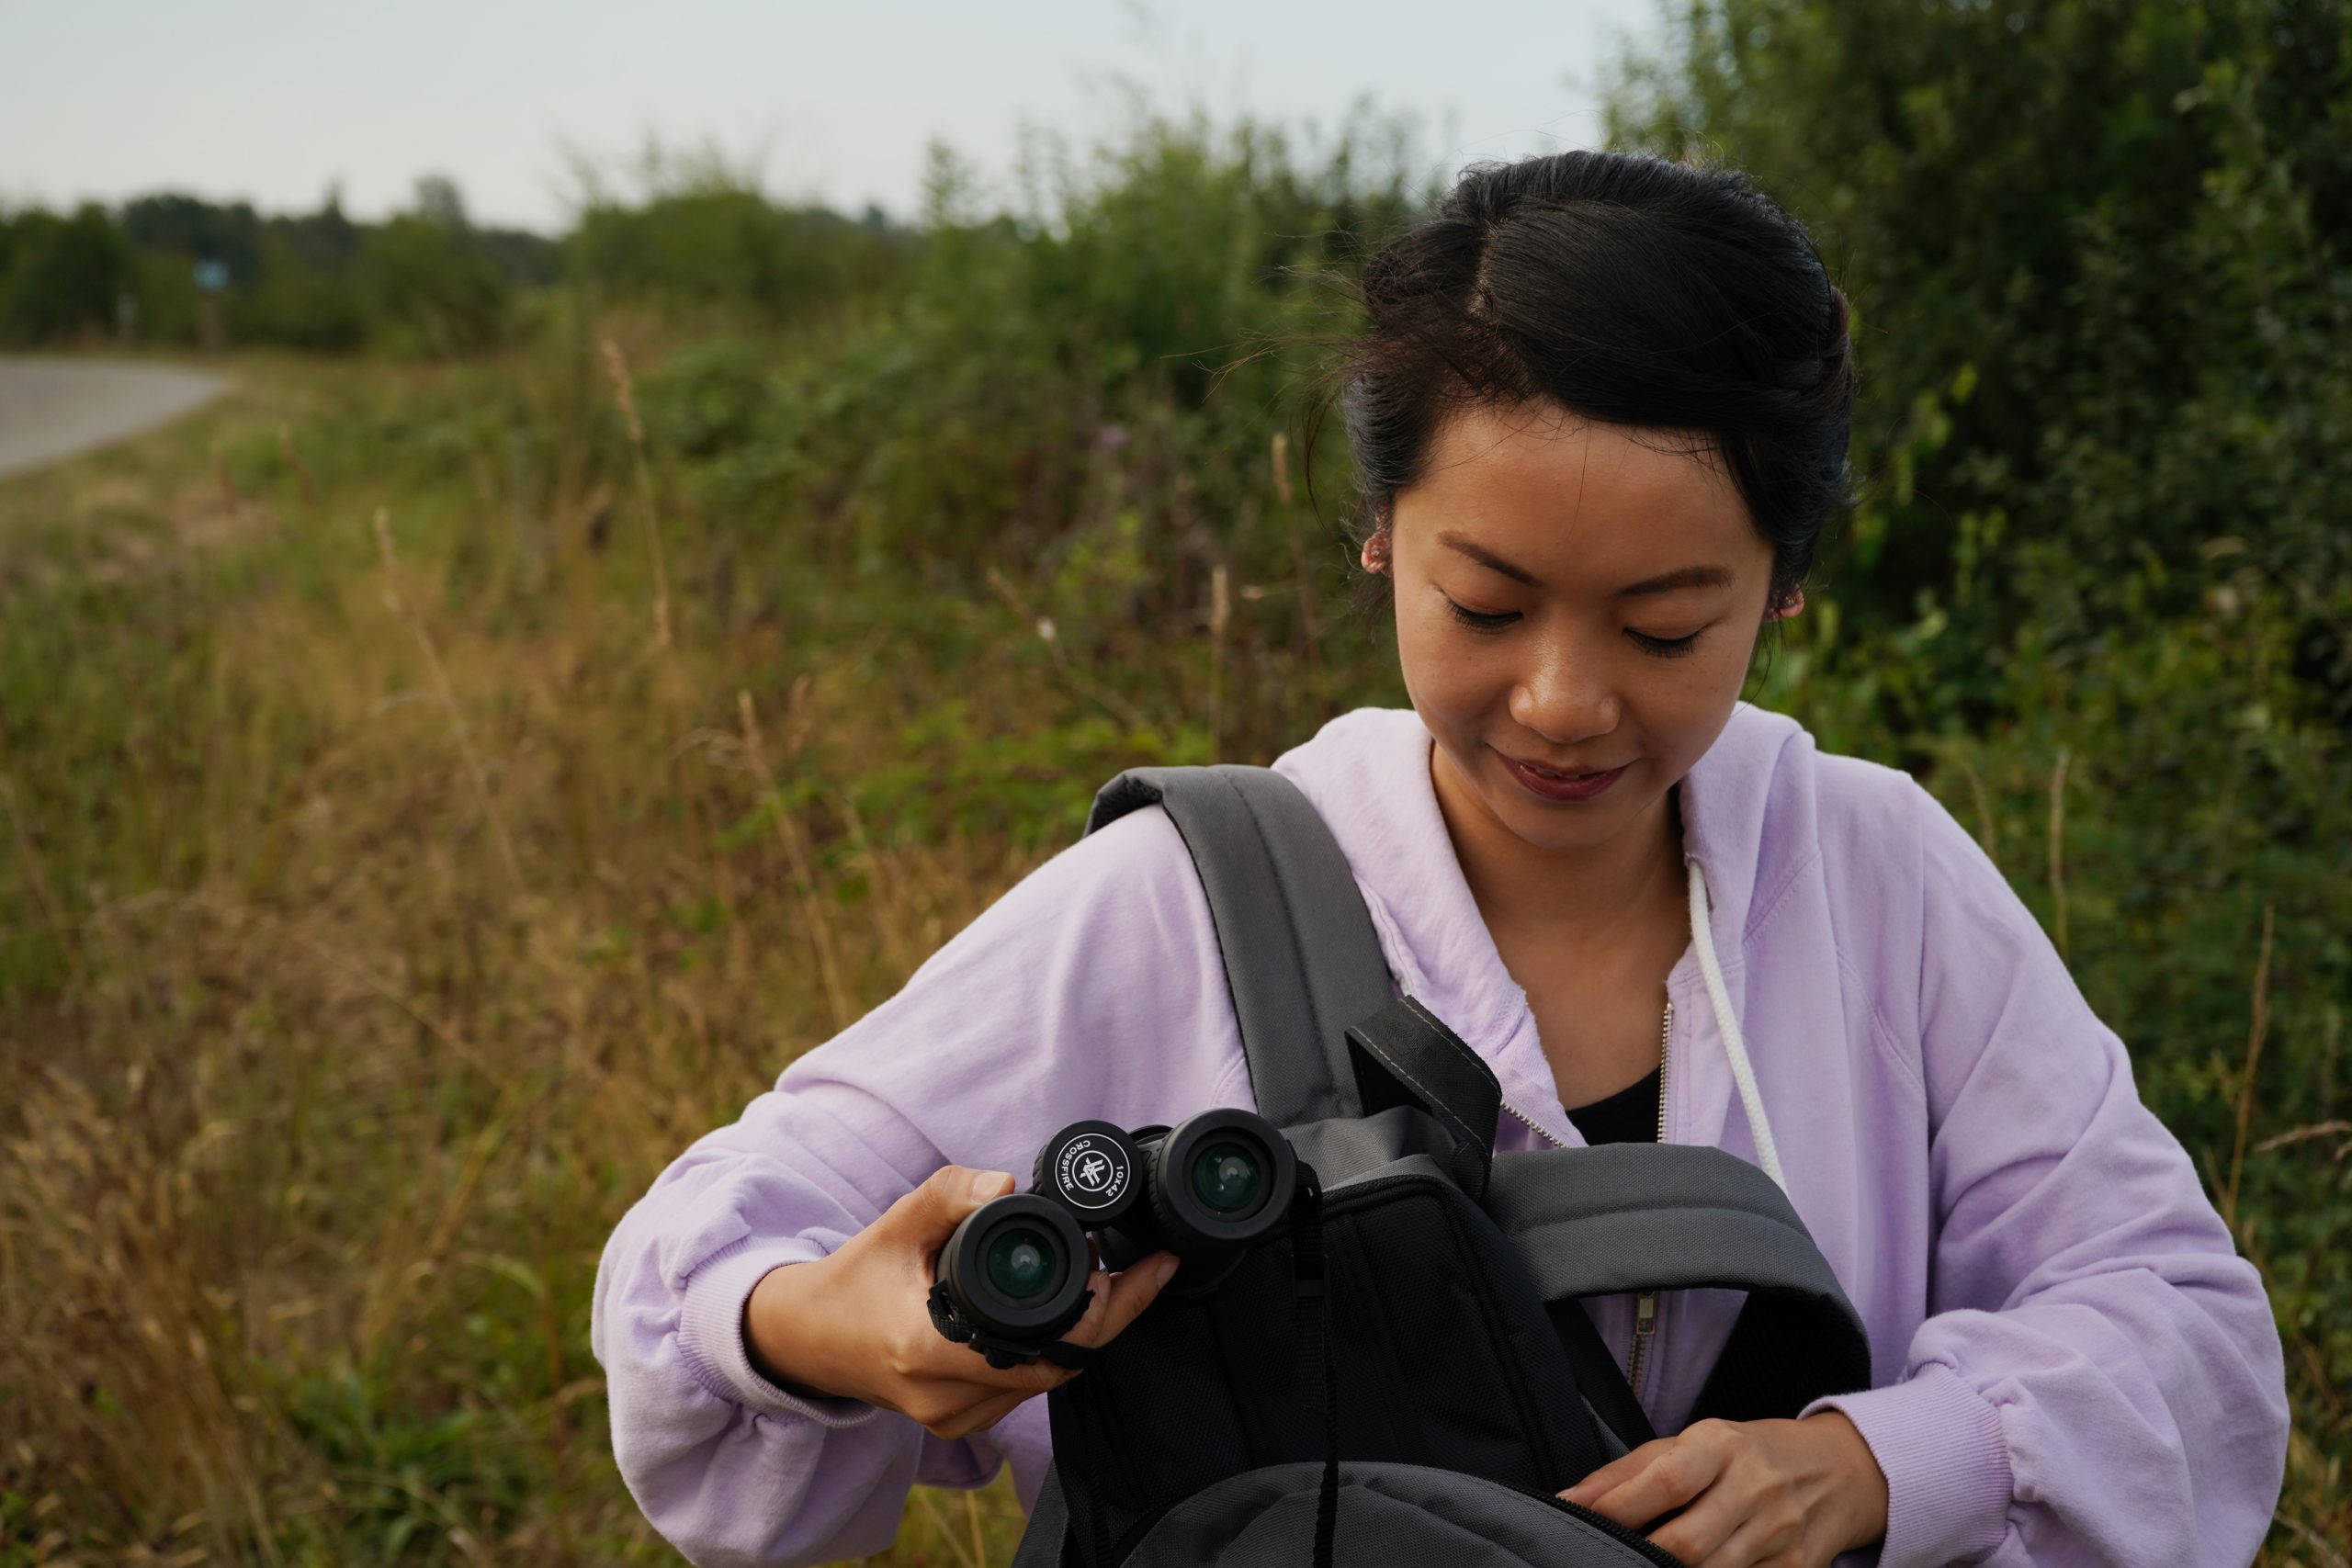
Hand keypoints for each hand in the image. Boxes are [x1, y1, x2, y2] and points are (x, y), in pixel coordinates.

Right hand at [744, 1165, 1181, 1440]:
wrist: (806, 1338)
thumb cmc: (853, 1278)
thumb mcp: (896, 1224)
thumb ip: (949, 1197)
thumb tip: (1008, 1183)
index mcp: (927, 1351)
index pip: (1044, 1344)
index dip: (1104, 1308)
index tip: (1144, 1268)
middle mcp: (946, 1398)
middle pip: (1059, 1365)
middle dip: (1109, 1316)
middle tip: (1140, 1265)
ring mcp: (953, 1419)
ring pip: (1047, 1381)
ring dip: (1083, 1334)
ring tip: (1106, 1276)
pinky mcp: (958, 1423)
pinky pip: (1026, 1391)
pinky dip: (1053, 1351)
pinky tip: (1068, 1310)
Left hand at [1555, 1413, 1887, 1567]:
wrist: (1835, 1472)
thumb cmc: (1743, 1456)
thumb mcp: (1689, 1445)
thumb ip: (1626, 1473)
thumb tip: (1566, 1501)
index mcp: (1722, 1445)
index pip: (1668, 1480)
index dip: (1620, 1508)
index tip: (1580, 1521)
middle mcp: (1755, 1488)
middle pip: (1687, 1543)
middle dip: (1641, 1557)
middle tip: (1607, 1559)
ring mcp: (1780, 1534)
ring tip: (1643, 1565)